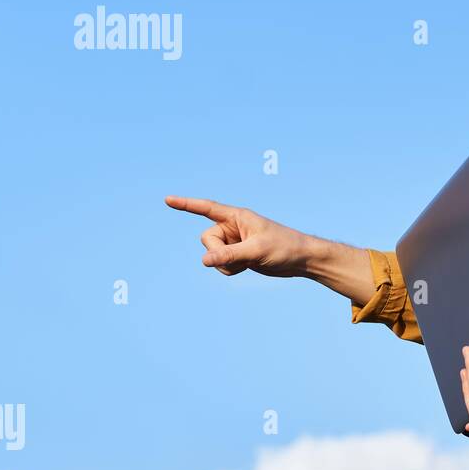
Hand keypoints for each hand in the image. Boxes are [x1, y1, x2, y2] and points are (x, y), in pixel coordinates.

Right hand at [165, 195, 317, 277]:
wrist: (301, 259)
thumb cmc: (284, 247)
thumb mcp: (256, 251)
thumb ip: (229, 255)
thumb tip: (204, 260)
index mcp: (237, 216)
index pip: (207, 208)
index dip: (186, 204)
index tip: (167, 199)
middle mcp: (233, 227)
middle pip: (206, 239)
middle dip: (218, 252)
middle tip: (242, 256)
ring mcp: (234, 241)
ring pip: (212, 255)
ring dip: (226, 264)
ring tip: (249, 262)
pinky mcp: (237, 255)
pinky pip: (221, 265)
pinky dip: (230, 269)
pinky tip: (248, 267)